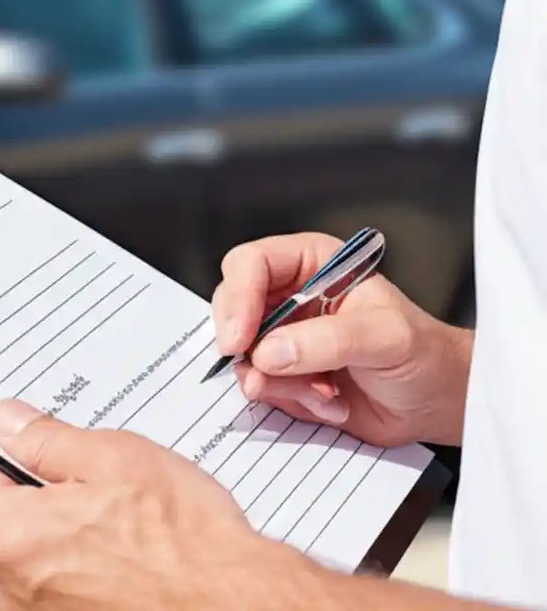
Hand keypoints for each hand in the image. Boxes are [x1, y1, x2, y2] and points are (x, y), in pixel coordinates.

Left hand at [0, 400, 320, 610]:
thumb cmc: (189, 545)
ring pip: (32, 566)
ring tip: (122, 540)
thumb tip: (7, 422)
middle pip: (0, 527)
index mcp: (11, 538)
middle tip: (98, 500)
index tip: (30, 456)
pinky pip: (57, 597)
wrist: (240, 606)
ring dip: (65, 549)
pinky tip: (126, 572)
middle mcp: (10, 592)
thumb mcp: (118, 460)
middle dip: (40, 508)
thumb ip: (46, 440)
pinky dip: (83, 583)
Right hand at [212, 233, 471, 446]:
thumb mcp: (385, 337)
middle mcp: (290, 297)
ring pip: (241, 354)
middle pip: (232, 307)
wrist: (433, 403)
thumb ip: (329, 340)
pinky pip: (257, 386)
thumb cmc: (423, 355)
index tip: (240, 338)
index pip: (251, 264)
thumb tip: (270, 352)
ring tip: (323, 390)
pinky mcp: (281, 374)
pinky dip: (287, 400)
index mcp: (313, 265)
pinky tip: (326, 401)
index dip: (238, 297)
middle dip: (247, 345)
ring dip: (277, 382)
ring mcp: (281, 338)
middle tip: (264, 372)